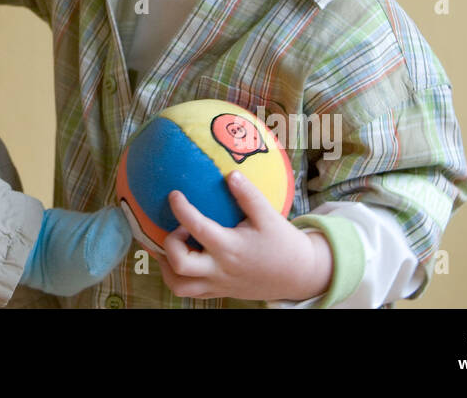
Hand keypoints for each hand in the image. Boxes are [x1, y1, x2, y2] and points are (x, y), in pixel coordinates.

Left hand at [152, 172, 332, 302]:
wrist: (298, 276)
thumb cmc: (283, 244)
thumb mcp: (269, 217)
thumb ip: (249, 196)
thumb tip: (231, 174)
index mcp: (230, 248)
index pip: (196, 227)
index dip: (181, 209)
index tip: (174, 194)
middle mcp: (219, 269)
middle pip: (179, 264)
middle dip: (169, 243)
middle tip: (178, 228)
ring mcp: (217, 285)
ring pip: (178, 286)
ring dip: (167, 265)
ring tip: (174, 244)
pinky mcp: (218, 292)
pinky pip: (188, 292)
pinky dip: (177, 276)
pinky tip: (181, 257)